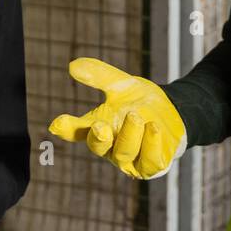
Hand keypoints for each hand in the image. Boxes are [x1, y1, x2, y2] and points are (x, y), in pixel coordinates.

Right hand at [48, 58, 186, 178]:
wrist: (173, 111)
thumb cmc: (139, 100)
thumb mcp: (120, 84)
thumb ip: (98, 76)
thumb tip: (72, 65)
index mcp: (97, 128)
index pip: (77, 130)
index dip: (66, 129)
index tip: (57, 124)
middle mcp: (110, 146)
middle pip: (98, 146)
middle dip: (98, 138)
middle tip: (100, 126)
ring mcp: (130, 158)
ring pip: (124, 152)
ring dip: (129, 135)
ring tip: (135, 116)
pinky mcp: (152, 164)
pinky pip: (149, 161)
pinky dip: (150, 145)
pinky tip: (154, 128)